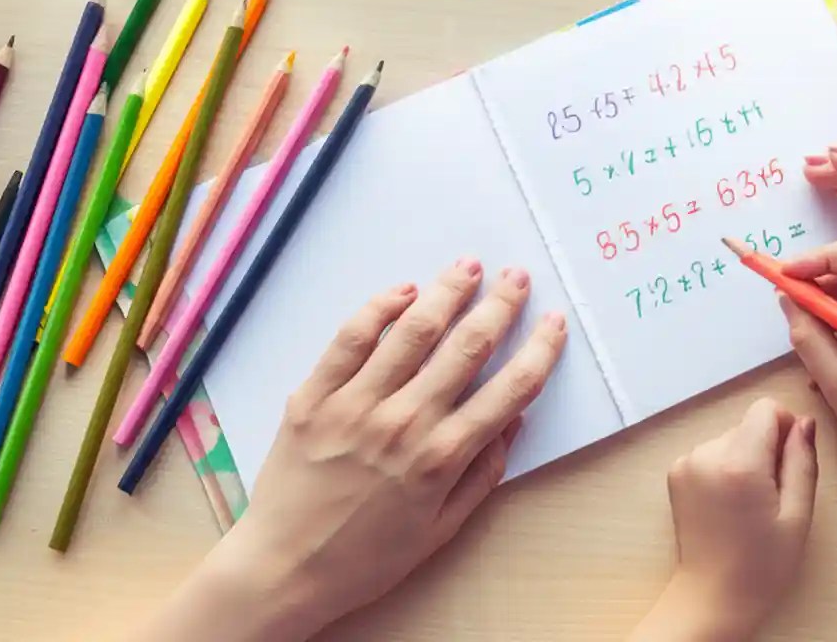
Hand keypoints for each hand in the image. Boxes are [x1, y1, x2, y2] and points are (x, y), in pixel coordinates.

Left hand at [194, 260, 566, 637]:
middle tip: (516, 276)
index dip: (538, 351)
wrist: (284, 569)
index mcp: (442, 458)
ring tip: (468, 267)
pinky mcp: (313, 397)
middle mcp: (404, 423)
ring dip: (446, 293)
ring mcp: (355, 405)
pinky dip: (378, 309)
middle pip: (465, 348)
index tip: (552, 323)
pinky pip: (349, 340)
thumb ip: (482, 474)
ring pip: (411, 332)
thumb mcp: (442, 529)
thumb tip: (511, 423)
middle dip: (498, 307)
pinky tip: (402, 292)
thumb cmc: (368, 558)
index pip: (509, 390)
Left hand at [630, 398, 817, 640]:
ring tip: (748, 505)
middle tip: (770, 497)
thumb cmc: (761, 566)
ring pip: (730, 439)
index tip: (789, 464)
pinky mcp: (676, 473)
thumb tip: (804, 422)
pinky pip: (711, 453)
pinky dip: (724, 469)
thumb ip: (802, 462)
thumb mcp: (797, 515)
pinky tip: (729, 505)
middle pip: (748, 425)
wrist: (713, 597)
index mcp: (739, 463)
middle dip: (765, 450)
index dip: (786, 429)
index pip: (765, 409)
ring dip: (744, 461)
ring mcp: (686, 463)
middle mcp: (706, 455)